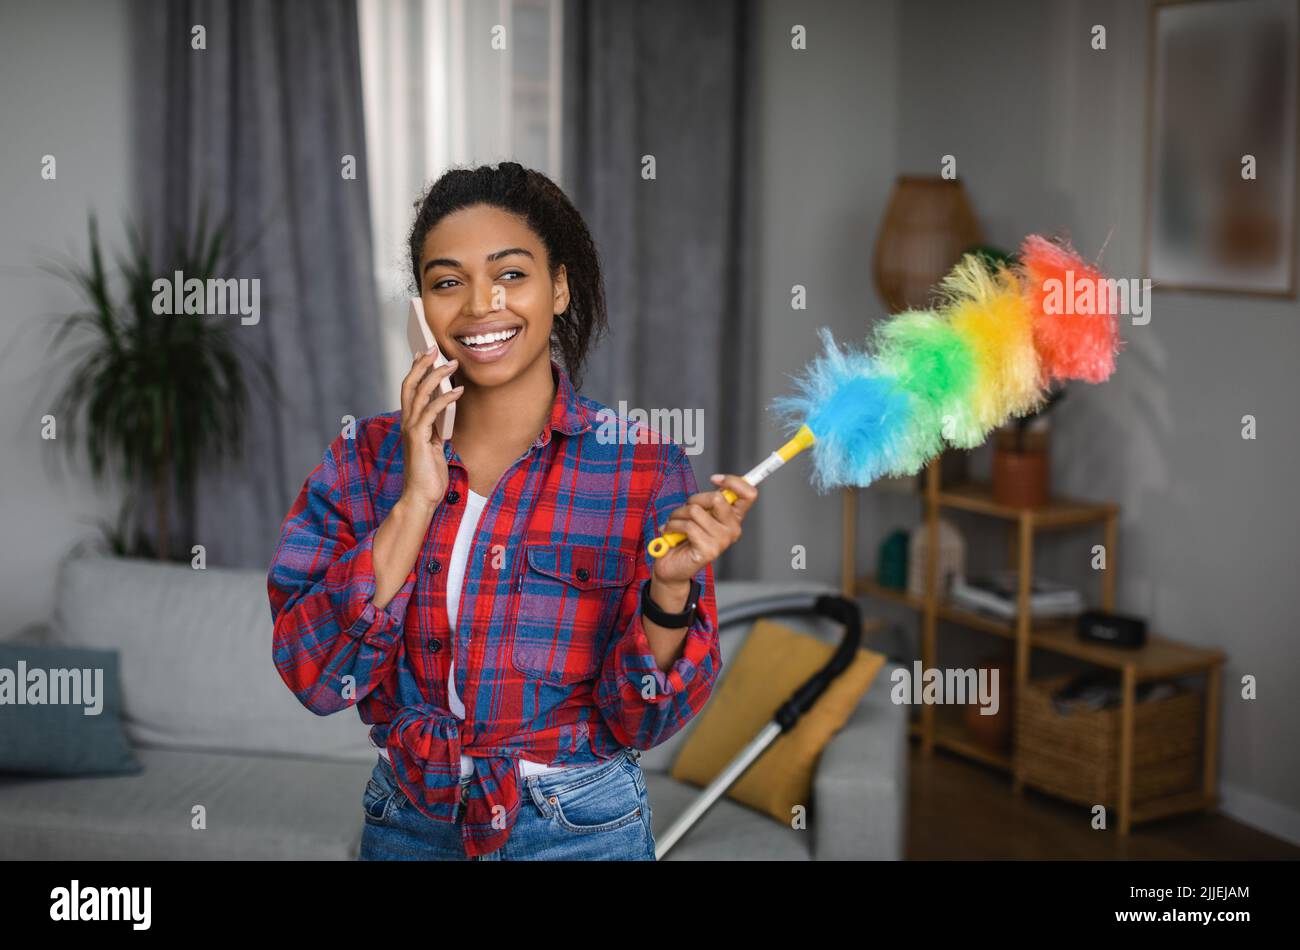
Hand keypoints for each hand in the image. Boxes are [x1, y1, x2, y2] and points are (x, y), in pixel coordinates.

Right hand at [398, 350, 463, 510]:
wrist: (422, 497)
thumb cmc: (430, 474)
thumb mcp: (435, 445)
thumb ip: (436, 428)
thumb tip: (446, 411)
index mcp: (410, 422)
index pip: (410, 389)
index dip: (415, 369)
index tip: (424, 352)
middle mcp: (407, 422)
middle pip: (410, 384)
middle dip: (422, 364)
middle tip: (435, 348)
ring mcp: (411, 429)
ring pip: (420, 393)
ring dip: (436, 376)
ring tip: (452, 364)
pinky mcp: (419, 438)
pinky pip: (432, 412)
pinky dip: (445, 399)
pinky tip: (458, 391)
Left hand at [652, 473, 757, 587]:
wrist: (672, 566)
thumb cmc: (684, 537)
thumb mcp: (699, 513)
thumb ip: (710, 501)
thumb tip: (719, 481)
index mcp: (734, 518)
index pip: (749, 494)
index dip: (733, 481)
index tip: (715, 479)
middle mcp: (733, 529)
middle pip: (717, 498)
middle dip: (693, 500)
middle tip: (685, 511)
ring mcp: (722, 541)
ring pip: (696, 511)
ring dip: (678, 514)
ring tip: (675, 523)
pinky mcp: (709, 550)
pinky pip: (688, 526)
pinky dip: (673, 526)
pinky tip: (671, 532)